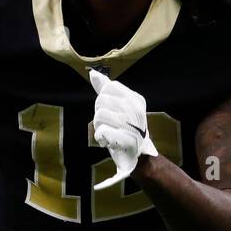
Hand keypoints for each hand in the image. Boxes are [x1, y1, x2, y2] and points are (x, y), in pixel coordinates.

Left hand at [89, 68, 157, 189]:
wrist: (136, 157)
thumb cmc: (124, 130)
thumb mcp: (117, 107)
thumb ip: (106, 90)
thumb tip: (93, 73)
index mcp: (136, 99)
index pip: (109, 87)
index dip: (103, 98)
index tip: (110, 110)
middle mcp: (137, 110)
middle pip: (102, 100)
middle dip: (99, 113)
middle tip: (109, 124)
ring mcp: (133, 125)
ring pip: (99, 115)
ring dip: (98, 126)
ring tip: (108, 132)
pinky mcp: (127, 141)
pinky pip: (102, 130)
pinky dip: (100, 137)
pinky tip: (107, 140)